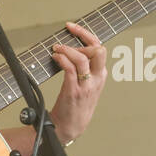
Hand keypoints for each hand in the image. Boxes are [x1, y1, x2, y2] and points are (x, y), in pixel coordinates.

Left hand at [47, 21, 107, 142]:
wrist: (70, 128)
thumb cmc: (75, 106)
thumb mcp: (88, 87)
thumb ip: (86, 70)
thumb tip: (72, 50)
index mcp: (101, 76)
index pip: (100, 48)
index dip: (86, 34)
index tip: (72, 27)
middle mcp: (96, 79)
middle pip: (98, 50)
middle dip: (81, 37)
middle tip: (66, 35)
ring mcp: (86, 86)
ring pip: (82, 58)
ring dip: (67, 49)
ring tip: (57, 49)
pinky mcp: (74, 92)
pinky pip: (69, 69)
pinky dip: (61, 59)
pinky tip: (55, 57)